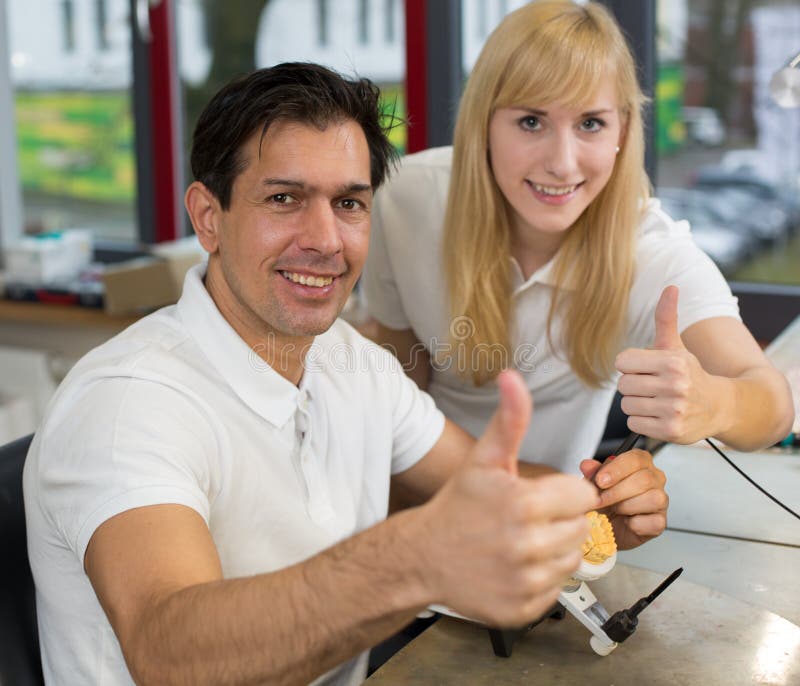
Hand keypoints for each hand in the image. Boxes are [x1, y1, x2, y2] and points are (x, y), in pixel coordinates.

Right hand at [420, 370, 598, 627]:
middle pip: (581, 528)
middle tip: (526, 518)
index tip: (537, 495)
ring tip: (521, 542)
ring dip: (554, 550)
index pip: (583, 496)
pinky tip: (515, 567)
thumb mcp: (484, 459)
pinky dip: (541, 579)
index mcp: (524, 504)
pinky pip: (556, 589)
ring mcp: (526, 581)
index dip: (562, 493)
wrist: (424, 556)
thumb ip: (509, 420)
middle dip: (560, 520)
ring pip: (573, 559)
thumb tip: (512, 378)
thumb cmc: (458, 506)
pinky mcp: (523, 608)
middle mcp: (528, 546)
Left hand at [580, 450, 667, 549]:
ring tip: (614, 510)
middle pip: (644, 479)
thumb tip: (587, 465)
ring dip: (626, 507)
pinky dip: (635, 524)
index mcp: (640, 463)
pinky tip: (626, 522)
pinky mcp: (661, 521)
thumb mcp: (595, 485)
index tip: (600, 480)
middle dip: (616, 492)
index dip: (616, 469)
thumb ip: (592, 473)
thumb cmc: (604, 501)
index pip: (636, 459)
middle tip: (600, 500)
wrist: (606, 527)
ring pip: (652, 498)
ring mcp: (661, 500)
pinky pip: (654, 521)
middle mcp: (654, 478)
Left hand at [615, 285, 720, 443]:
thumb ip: (666, 318)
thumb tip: (671, 287)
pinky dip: (642, 421)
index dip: (630, 365)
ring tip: (657, 401)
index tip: (646, 369)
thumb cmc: (690, 373)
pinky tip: (659, 415)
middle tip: (653, 387)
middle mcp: (675, 385)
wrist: (720, 407)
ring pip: (627, 405)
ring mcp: (673, 409)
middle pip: (623, 385)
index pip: (622, 362)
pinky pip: (634, 424)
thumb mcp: (676, 346)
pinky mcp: (671, 431)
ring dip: (637, 404)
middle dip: (634, 385)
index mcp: (672, 361)